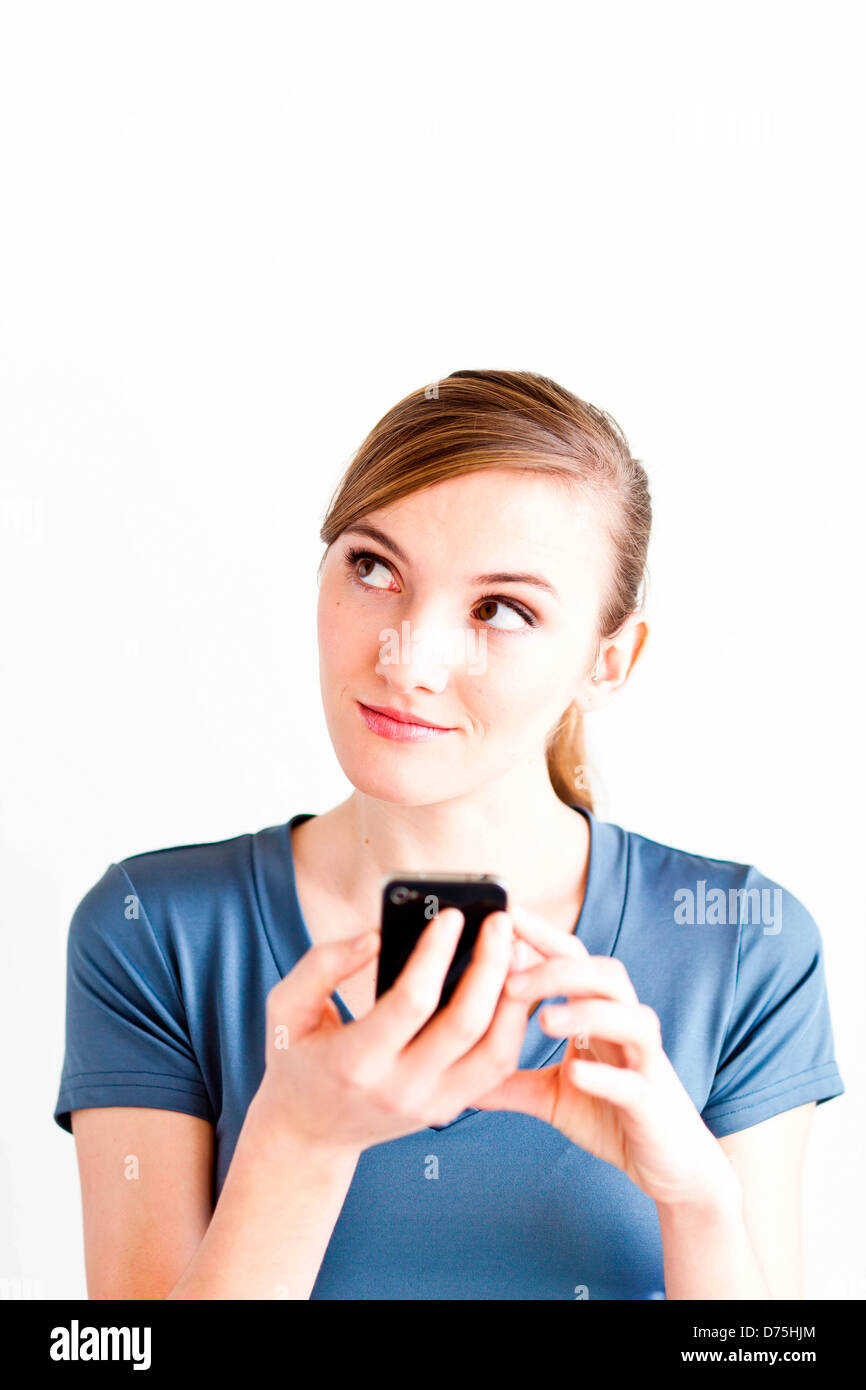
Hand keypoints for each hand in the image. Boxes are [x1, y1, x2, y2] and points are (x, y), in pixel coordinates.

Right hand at [256, 907, 536, 1155]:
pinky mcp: (449, 1108)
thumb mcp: (285, 1009)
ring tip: (515, 949)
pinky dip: (511, 1024)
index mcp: (355, 1062)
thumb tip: (376, 935)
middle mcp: (400, 1089)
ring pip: (496, 1051)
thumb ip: (323, 965)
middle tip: (500, 920)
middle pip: (465, 1024)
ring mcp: (431, 1105)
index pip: (410, 1002)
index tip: (452, 915)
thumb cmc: (297, 1058)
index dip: (435, 954)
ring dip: (512, 997)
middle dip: (489, 965)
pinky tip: (511, 984)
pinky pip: (496, 1065)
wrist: (308, 1135)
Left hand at [471, 903, 739, 1209]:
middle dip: (557, 967)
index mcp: (599, 1016)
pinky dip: (606, 1076)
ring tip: (543, 1018)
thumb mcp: (548, 1095)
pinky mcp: (652, 1104)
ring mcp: (644, 1063)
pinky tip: (576, 1074)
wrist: (669, 1168)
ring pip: (631, 1017)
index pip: (573, 960)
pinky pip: (634, 1083)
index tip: (503, 914)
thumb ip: (507, 1075)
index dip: (541, 936)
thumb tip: (450, 1065)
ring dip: (586, 1011)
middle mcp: (626, 1028)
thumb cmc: (610, 1118)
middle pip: (603, 974)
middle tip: (509, 973)